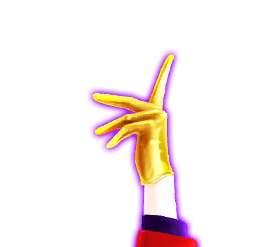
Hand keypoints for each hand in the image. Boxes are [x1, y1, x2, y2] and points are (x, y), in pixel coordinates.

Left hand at [93, 54, 173, 184]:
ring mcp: (157, 118)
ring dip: (108, 127)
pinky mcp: (151, 126)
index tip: (171, 56)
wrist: (157, 172)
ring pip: (125, 118)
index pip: (160, 87)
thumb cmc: (146, 157)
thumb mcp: (137, 136)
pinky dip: (116, 137)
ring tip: (96, 133)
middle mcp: (159, 111)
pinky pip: (127, 128)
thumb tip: (118, 121)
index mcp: (157, 111)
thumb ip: (130, 124)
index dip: (165, 72)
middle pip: (129, 100)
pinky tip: (108, 146)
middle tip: (94, 96)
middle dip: (110, 99)